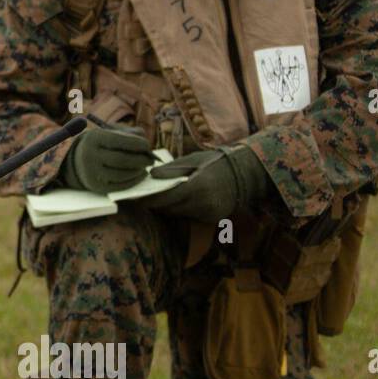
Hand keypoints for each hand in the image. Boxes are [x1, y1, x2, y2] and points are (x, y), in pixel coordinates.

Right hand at [59, 124, 155, 192]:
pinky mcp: (96, 186)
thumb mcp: (109, 132)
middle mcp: (89, 155)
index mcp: (93, 138)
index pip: (122, 141)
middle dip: (141, 160)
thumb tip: (146, 146)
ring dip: (138, 171)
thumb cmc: (101, 144)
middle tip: (151, 159)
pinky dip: (133, 181)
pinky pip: (119, 186)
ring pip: (122, 174)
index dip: (138, 144)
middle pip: (123, 160)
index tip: (147, 146)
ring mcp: (91, 173)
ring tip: (145, 167)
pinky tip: (140, 175)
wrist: (77, 160)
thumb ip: (129, 133)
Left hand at [137, 145, 270, 222]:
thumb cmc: (215, 162)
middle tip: (138, 200)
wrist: (245, 173)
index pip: (165, 198)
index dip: (147, 200)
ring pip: (178, 214)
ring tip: (154, 199)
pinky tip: (177, 201)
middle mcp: (203, 204)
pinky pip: (190, 216)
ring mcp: (209, 214)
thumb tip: (149, 175)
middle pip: (169, 209)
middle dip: (155, 205)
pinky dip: (181, 209)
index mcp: (197, 187)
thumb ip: (171, 170)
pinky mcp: (212, 219)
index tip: (132, 199)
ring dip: (167, 208)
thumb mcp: (192, 160)